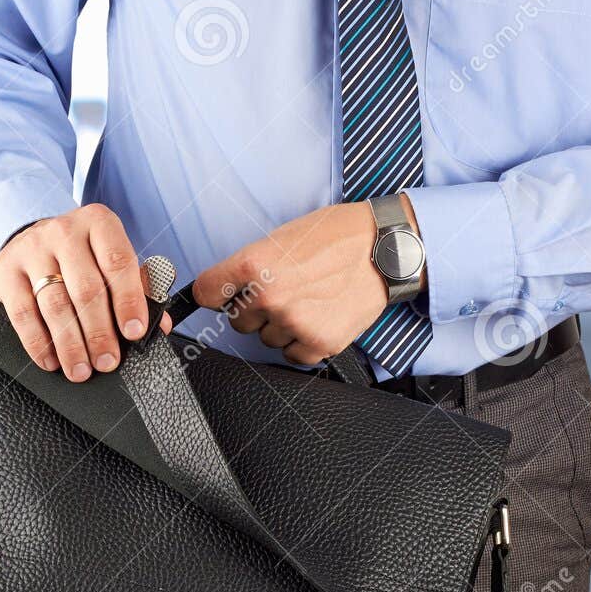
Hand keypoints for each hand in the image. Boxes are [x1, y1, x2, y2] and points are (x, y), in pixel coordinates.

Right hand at [0, 203, 169, 381]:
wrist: (33, 238)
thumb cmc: (84, 254)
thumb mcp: (111, 258)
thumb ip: (138, 287)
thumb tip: (158, 324)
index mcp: (99, 223)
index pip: (118, 262)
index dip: (128, 301)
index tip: (134, 333)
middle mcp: (64, 231)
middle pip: (86, 289)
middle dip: (99, 332)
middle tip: (107, 361)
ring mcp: (32, 250)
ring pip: (55, 305)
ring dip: (70, 345)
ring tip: (81, 369)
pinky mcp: (7, 272)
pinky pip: (23, 314)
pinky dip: (38, 343)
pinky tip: (51, 360)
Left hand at [193, 198, 417, 365]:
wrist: (383, 249)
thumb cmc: (335, 236)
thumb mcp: (281, 237)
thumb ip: (250, 266)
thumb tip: (227, 288)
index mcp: (253, 264)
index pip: (206, 293)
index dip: (215, 292)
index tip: (220, 294)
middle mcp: (270, 296)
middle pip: (237, 321)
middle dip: (254, 310)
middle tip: (283, 292)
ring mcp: (294, 322)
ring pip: (266, 339)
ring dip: (281, 326)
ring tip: (308, 301)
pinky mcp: (319, 342)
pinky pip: (293, 355)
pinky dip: (302, 342)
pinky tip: (318, 318)